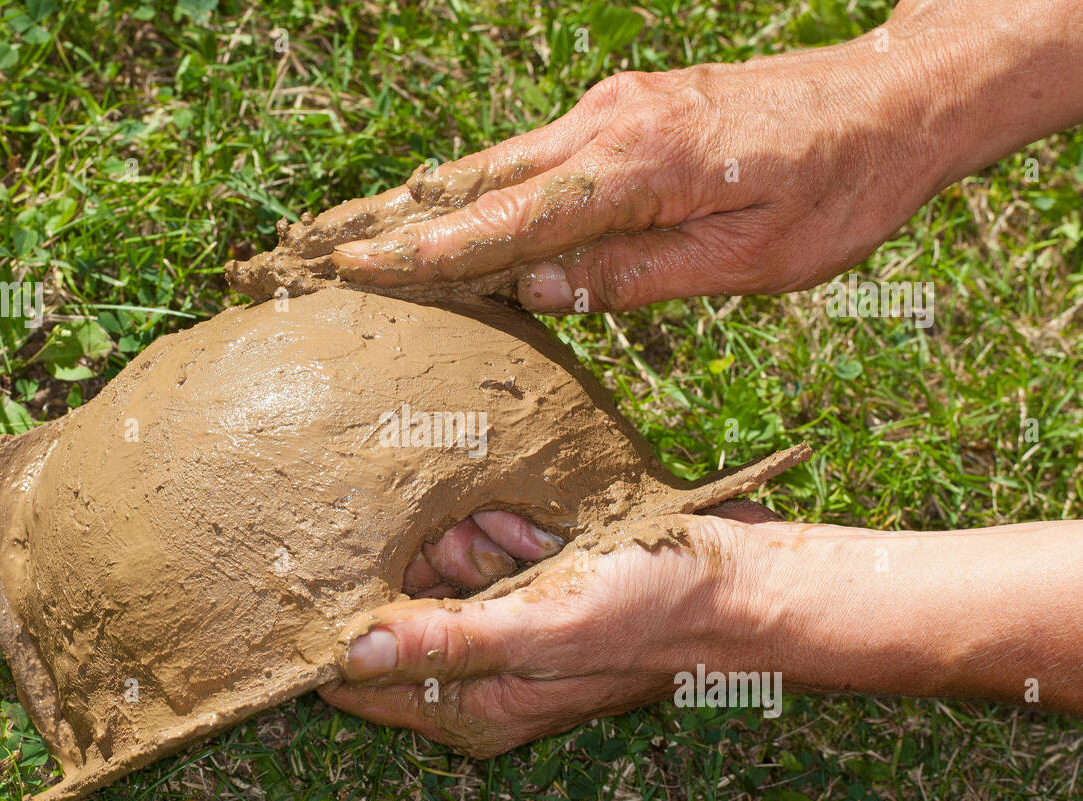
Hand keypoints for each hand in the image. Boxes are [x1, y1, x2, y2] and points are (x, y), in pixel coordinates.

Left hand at [321, 502, 775, 756]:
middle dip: (437, 560)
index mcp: (471, 706)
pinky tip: (551, 529)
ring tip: (539, 538)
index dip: (345, 624)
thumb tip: (348, 656)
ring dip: (483, 534)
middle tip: (497, 546)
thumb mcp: (545, 628)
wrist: (743, 584)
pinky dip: (511, 525)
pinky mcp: (528, 587)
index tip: (352, 568)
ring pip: (442, 563)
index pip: (358, 680)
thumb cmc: (655, 613)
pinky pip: (486, 543)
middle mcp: (479, 672)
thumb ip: (446, 642)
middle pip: (399, 606)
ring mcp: (504, 626)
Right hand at [326, 41, 948, 311]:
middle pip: (475, 180)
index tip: (352, 267)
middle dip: (392, 217)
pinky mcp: (624, 112)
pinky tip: (447, 216)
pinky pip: (533, 158)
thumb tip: (541, 290)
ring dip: (426, 202)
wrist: (895, 101)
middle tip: (313, 247)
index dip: (425, 251)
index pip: (505, 222)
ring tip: (354, 233)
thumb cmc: (837, 191)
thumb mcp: (745, 262)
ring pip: (497, 164)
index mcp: (634, 168)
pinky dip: (481, 192)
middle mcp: (606, 124)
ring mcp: (612, 110)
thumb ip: (635, 276)